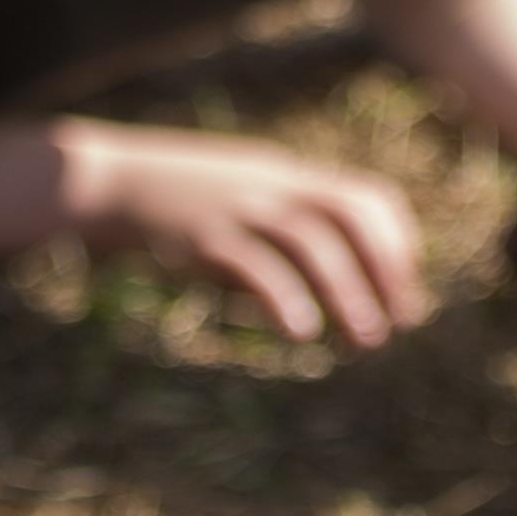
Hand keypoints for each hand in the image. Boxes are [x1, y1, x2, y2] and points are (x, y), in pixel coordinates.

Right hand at [59, 124, 431, 346]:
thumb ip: (284, 232)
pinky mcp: (202, 238)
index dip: (396, 240)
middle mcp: (272, 185)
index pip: (364, 195)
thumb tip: (329, 288)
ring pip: (309, 241)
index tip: (407, 288)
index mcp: (288, 176)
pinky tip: (302, 332)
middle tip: (404, 321)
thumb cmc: (182, 204)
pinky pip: (253, 265)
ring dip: (347, 291)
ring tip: (368, 339)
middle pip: (348, 214)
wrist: (109, 182)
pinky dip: (283, 298)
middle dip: (385, 267)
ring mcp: (238, 207)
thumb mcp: (244, 202)